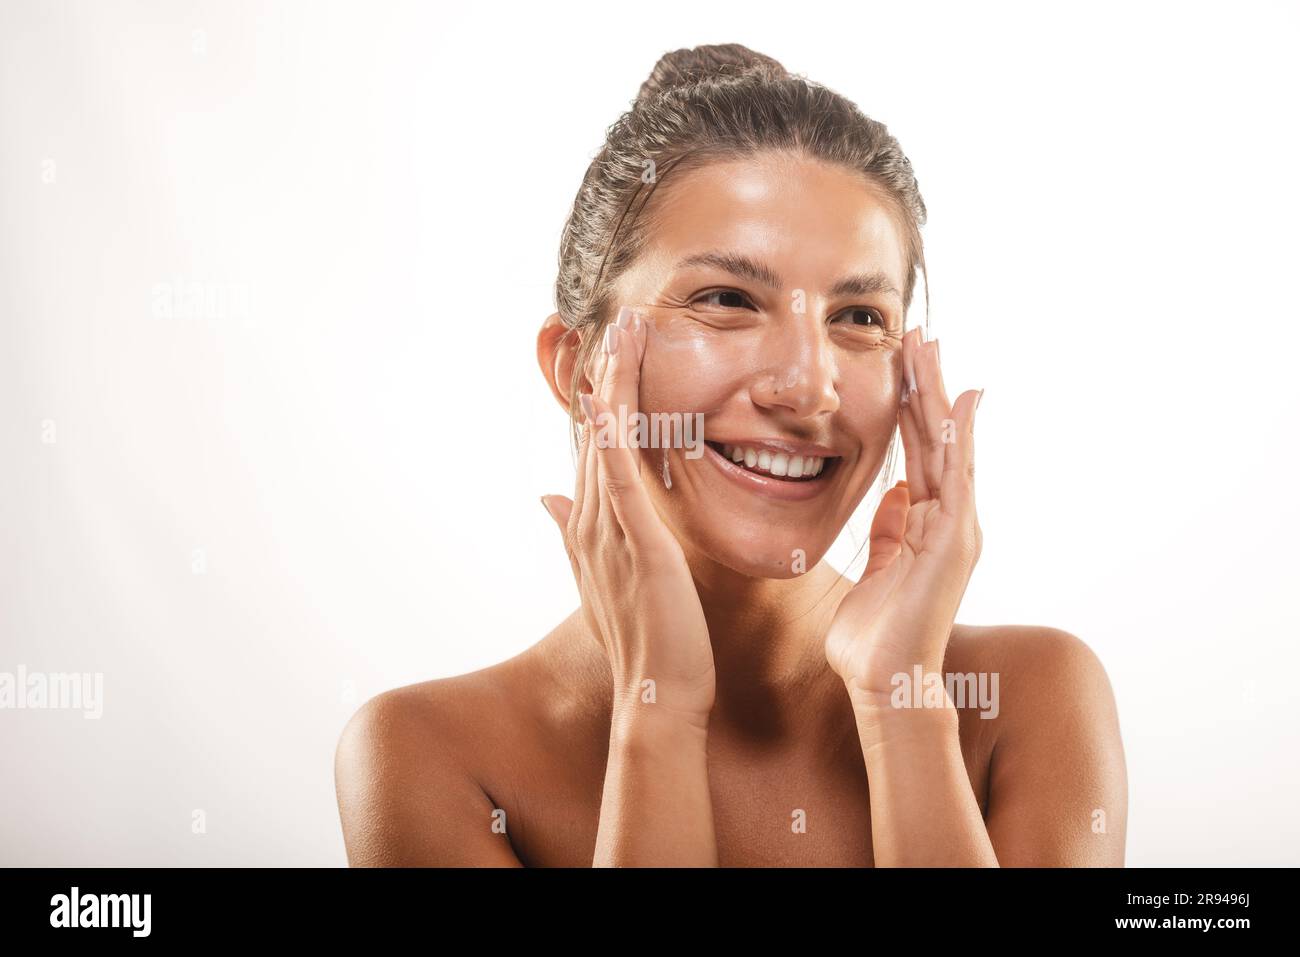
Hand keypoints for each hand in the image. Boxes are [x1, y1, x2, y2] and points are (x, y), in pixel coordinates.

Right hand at [541, 307, 716, 725]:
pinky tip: (617, 393)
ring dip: (612, 384)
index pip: (592, 447)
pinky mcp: (637, 543)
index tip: (602, 349)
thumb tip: (547, 496)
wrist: (655, 695)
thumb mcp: (604, 577)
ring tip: (622, 329)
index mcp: (589, 526)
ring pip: (606, 442)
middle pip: (594, 432)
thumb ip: (574, 532)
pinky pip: (623, 474)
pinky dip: (619, 430)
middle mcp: (591, 520)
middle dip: (600, 374)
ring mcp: (610, 530)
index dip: (596, 395)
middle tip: (610, 316)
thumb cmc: (642, 640)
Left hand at [824, 328, 982, 704]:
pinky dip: (959, 439)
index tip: (900, 360)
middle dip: (925, 383)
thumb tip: (893, 494)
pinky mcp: (955, 541)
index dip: (907, 403)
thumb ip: (888, 530)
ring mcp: (955, 528)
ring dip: (938, 394)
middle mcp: (947, 518)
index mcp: (924, 521)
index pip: (915, 449)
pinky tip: (960, 401)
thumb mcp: (876, 567)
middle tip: (918, 332)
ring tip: (930, 346)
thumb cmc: (875, 635)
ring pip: (948, 445)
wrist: (885, 682)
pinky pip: (957, 478)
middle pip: (935, 437)